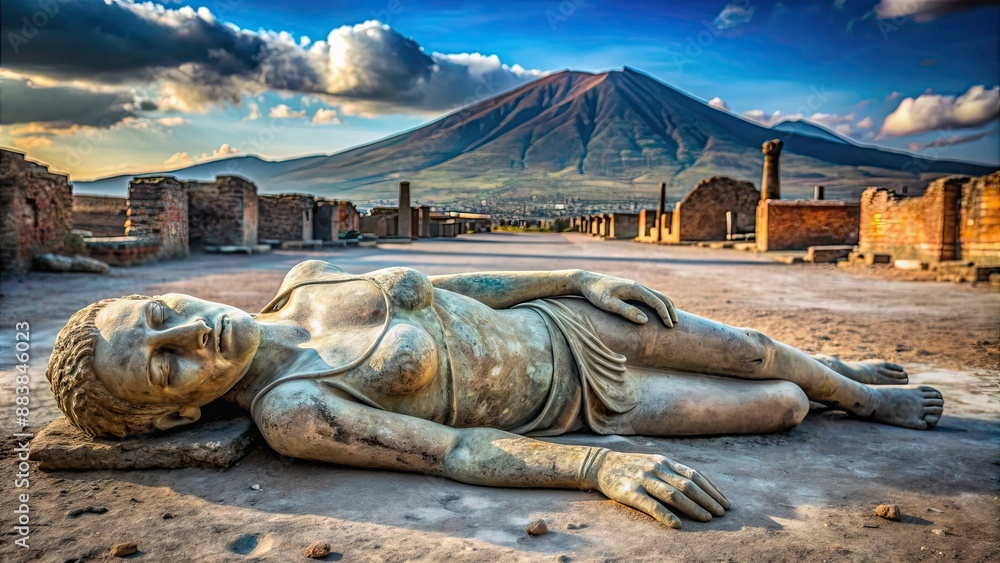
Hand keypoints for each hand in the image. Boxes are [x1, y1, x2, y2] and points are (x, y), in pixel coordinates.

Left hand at [574, 271, 677, 326]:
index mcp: (635, 289)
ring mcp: (635, 287)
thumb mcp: (609, 304)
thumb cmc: (596, 294)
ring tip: (670, 319)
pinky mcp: (631, 289)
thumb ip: (627, 311)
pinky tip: (657, 312)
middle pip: (661, 297)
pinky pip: (650, 296)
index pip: (657, 302)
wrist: (586, 281)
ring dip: (666, 307)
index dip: (665, 315)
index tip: (670, 327)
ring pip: (657, 295)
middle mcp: (638, 286)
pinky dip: (658, 304)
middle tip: (675, 325)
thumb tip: (645, 320)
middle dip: (670, 311)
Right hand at [587, 450, 729, 527]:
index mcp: (665, 461)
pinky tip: (677, 524)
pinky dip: (666, 515)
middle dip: (708, 500)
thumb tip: (700, 486)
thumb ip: (673, 472)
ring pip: (674, 494)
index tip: (724, 502)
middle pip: (688, 485)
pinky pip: (651, 505)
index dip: (711, 489)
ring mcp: (644, 479)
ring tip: (707, 519)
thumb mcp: (654, 462)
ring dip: (693, 508)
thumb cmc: (632, 467)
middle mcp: (657, 468)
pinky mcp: (630, 492)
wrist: (601, 465)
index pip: (694, 475)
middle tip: (721, 514)